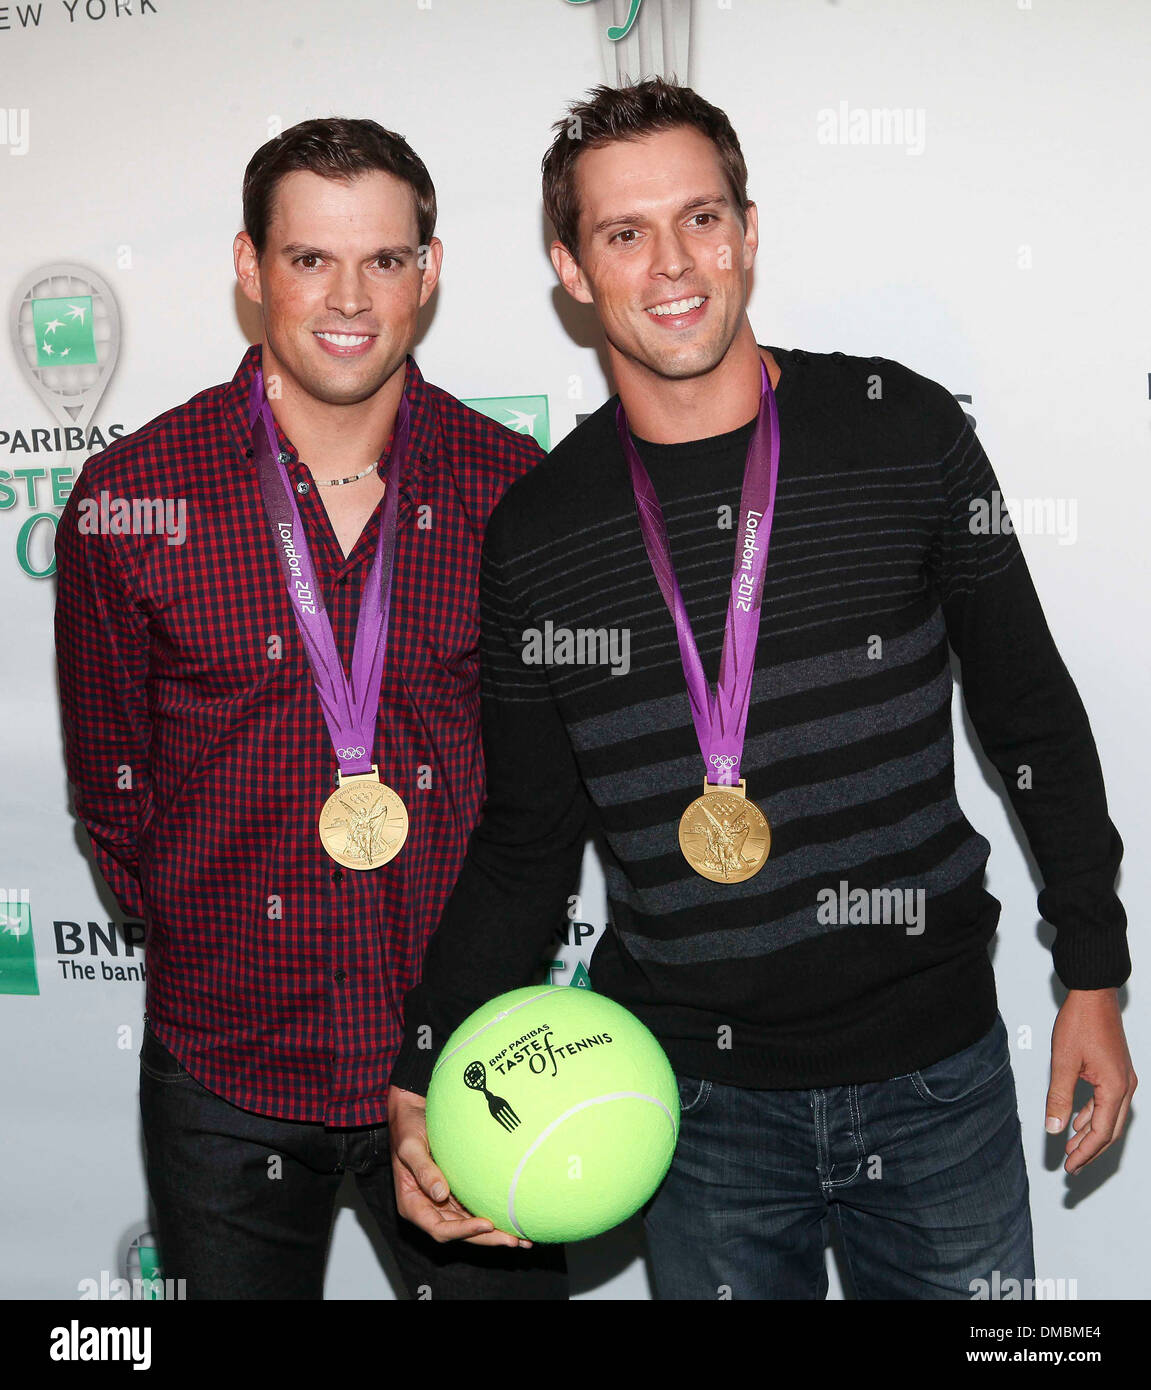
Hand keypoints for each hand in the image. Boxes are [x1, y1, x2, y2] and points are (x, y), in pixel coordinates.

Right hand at [387, 1085, 529, 1246]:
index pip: (439, 1228)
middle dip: (486, 1238)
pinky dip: (492, 1214)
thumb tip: (440, 1194)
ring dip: (494, 1233)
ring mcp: (443, 1202)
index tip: (487, 1224)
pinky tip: (512, 1218)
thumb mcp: (411, 1147)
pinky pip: (474, 1208)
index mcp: (413, 1205)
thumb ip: (424, 1170)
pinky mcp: (456, 1192)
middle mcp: (429, 1208)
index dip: (463, 1231)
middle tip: (514, 1240)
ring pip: (469, 1225)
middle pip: (459, 1232)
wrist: (412, 1112)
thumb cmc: (408, 1128)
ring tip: (522, 1237)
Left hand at [1046, 988, 1136, 1174]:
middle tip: (1071, 1165)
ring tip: (1071, 1147)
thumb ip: (1059, 1097)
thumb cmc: (1080, 1022)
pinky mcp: (1117, 1070)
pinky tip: (1078, 1121)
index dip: (1085, 1153)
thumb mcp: (1063, 1062)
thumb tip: (1055, 1129)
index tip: (1069, 1167)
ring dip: (1090, 1133)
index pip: (1100, 1133)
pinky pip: (1108, 1102)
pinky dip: (1093, 1115)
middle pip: (1109, 1130)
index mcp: (1115, 1088)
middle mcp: (1125, 1086)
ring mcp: (1124, 1078)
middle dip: (1090, 1150)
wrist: (1093, 994)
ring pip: (1110, 1117)